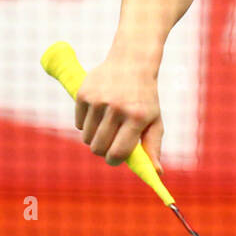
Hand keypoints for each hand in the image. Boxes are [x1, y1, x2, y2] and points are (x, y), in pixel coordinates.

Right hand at [74, 53, 163, 173]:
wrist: (132, 61)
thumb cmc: (145, 97)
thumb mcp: (154, 119)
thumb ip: (153, 147)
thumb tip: (157, 174)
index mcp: (137, 116)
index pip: (117, 153)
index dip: (114, 160)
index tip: (116, 157)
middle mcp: (117, 108)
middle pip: (98, 149)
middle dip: (103, 151)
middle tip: (111, 141)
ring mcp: (98, 100)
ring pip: (87, 138)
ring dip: (94, 137)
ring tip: (107, 124)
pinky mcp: (83, 94)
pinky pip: (79, 124)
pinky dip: (86, 123)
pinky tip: (99, 111)